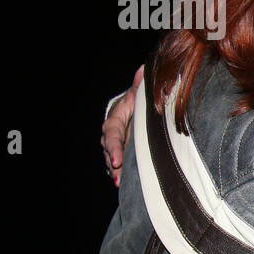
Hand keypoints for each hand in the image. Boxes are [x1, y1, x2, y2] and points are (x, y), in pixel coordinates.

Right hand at [101, 64, 143, 185]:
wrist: (134, 106)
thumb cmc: (138, 99)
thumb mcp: (139, 92)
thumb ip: (141, 84)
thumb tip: (145, 69)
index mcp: (116, 118)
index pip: (111, 133)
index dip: (113, 147)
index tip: (118, 158)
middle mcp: (112, 133)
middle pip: (108, 149)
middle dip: (112, 163)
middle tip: (118, 175)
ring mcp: (116, 144)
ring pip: (111, 158)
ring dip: (115, 171)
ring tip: (120, 183)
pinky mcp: (123, 152)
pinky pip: (119, 163)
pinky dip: (122, 173)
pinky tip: (125, 184)